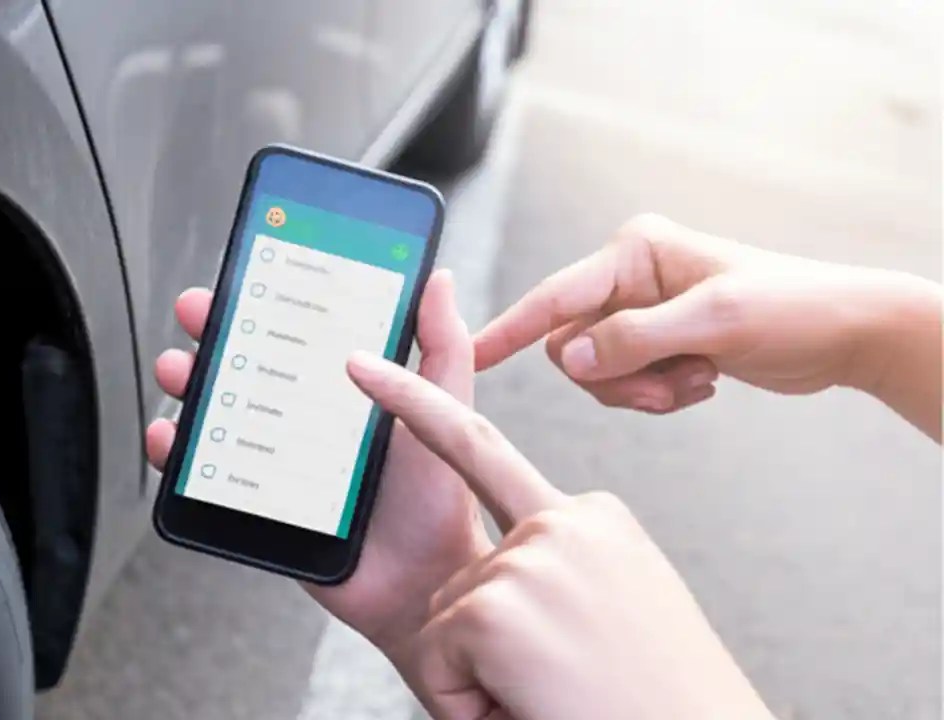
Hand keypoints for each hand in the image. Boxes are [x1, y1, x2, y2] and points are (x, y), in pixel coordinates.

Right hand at [145, 271, 492, 664]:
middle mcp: (305, 418)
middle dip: (213, 329)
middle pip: (247, 360)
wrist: (424, 583)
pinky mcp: (256, 502)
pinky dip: (176, 453)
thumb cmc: (439, 501)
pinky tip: (172, 438)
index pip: (299, 330)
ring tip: (181, 369)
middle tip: (199, 310)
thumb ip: (442, 346)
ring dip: (188, 381)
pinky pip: (203, 474)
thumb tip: (438, 278)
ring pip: (216, 409)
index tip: (248, 269)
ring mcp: (275, 459)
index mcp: (348, 388)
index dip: (268, 297)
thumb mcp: (448, 411)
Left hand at [346, 351, 773, 719]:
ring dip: (483, 676)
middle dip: (484, 644)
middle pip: (464, 576)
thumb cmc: (660, 700)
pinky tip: (529, 704)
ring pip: (448, 619)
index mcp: (590, 517)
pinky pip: (438, 657)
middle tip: (563, 683)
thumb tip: (494, 580)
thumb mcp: (617, 607)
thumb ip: (557, 567)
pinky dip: (467, 701)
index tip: (362, 368)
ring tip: (557, 696)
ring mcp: (530, 557)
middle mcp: (563, 520)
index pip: (480, 447)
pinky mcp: (496, 606)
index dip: (414, 405)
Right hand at [474, 213, 938, 419]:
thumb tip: (569, 358)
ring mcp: (641, 310)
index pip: (554, 297)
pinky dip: (660, 394)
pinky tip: (703, 380)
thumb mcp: (714, 323)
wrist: (845, 331)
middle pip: (573, 345)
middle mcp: (629, 276)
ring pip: (597, 371)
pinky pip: (625, 383)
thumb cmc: (792, 307)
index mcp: (634, 251)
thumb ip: (635, 339)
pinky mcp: (656, 340)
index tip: (468, 357)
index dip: (508, 330)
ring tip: (696, 379)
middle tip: (670, 385)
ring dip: (644, 390)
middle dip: (618, 378)